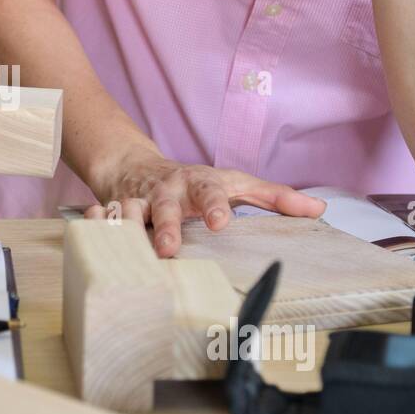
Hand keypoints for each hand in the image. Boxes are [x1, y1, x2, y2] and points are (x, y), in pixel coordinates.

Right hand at [86, 146, 326, 257]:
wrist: (132, 165)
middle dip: (168, 225)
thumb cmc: (192, 182)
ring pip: (128, 212)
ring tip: (131, 247)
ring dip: (129, 228)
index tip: (220, 221)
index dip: (214, 205)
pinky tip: (95, 238)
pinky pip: (101, 218)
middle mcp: (166, 189)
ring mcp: (137, 200)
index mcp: (198, 182)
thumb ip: (273, 198)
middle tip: (171, 248)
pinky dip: (96, 226)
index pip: (210, 192)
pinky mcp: (112, 210)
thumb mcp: (233, 183)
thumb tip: (319, 211)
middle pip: (165, 206)